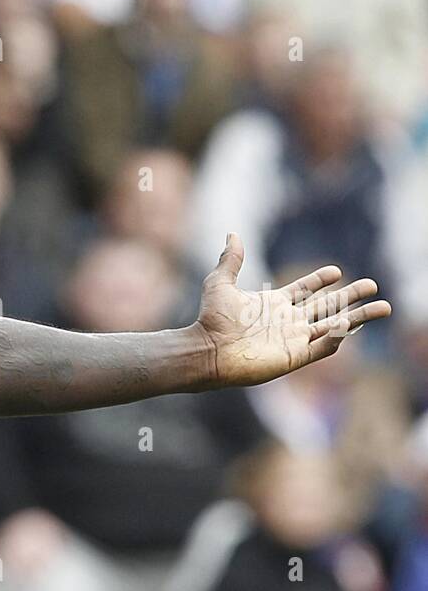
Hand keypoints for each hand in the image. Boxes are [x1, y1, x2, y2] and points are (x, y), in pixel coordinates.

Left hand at [193, 234, 391, 388]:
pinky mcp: (293, 357)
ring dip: (358, 317)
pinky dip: (336, 337)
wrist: (206, 350)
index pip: (305, 290)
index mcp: (274, 304)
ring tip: (384, 307)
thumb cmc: (210, 319)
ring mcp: (292, 340)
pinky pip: (322, 348)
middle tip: (373, 285)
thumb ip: (231, 260)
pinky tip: (349, 324)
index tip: (337, 271)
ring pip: (333, 326)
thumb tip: (232, 234)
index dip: (321, 280)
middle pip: (327, 306)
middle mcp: (287, 321)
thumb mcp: (220, 283)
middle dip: (351, 296)